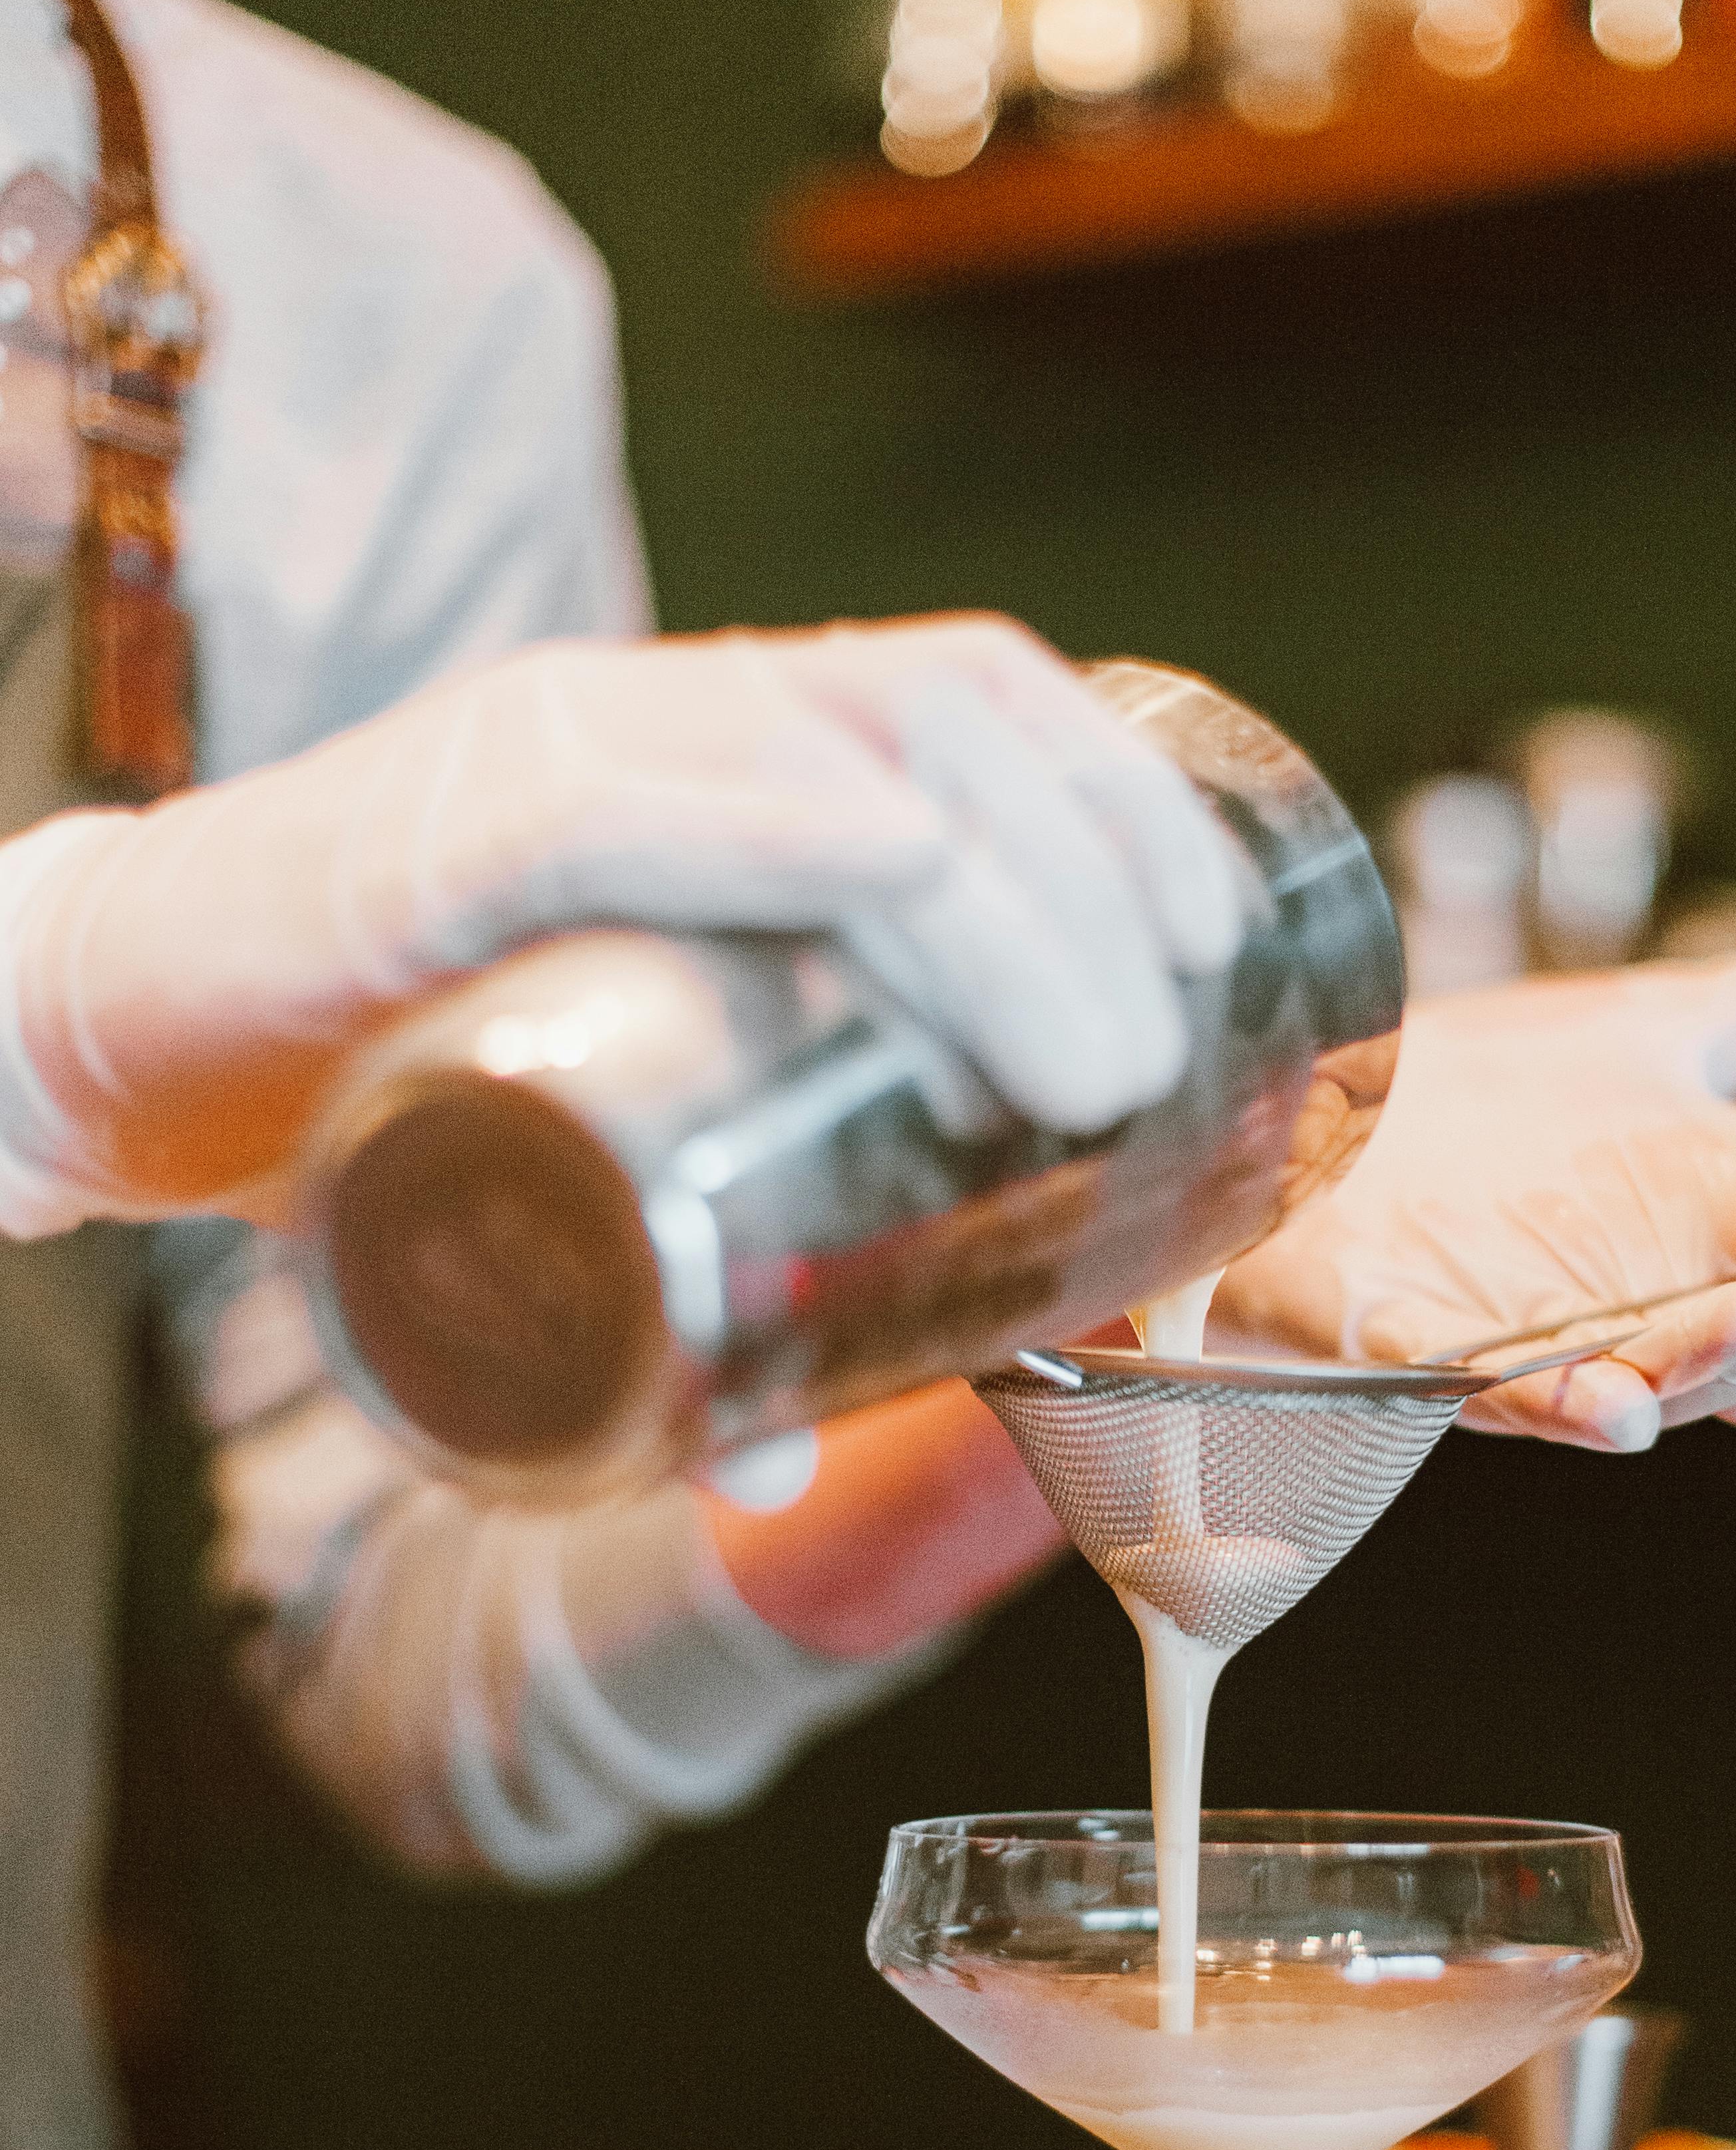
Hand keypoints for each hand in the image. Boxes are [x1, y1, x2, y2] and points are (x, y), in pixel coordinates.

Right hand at [0, 616, 1244, 1231]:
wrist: (106, 1032)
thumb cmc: (357, 1072)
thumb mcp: (576, 1143)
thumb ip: (679, 1267)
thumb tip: (775, 1452)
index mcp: (721, 751)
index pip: (969, 697)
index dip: (1114, 799)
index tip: (1211, 945)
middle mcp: (659, 715)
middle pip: (948, 719)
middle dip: (1095, 875)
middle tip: (1159, 1047)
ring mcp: (549, 752)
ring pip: (839, 746)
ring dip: (1003, 887)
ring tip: (1090, 1045)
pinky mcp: (435, 830)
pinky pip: (631, 792)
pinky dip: (780, 829)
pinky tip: (897, 879)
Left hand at [1213, 839, 1735, 1449]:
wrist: (1314, 1116)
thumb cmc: (1500, 1103)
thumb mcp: (1673, 1022)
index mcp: (1713, 1233)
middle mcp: (1635, 1306)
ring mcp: (1526, 1336)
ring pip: (1650, 1386)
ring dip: (1715, 1361)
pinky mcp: (1409, 1347)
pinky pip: (1488, 1399)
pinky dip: (1553, 1405)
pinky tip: (1610, 1410)